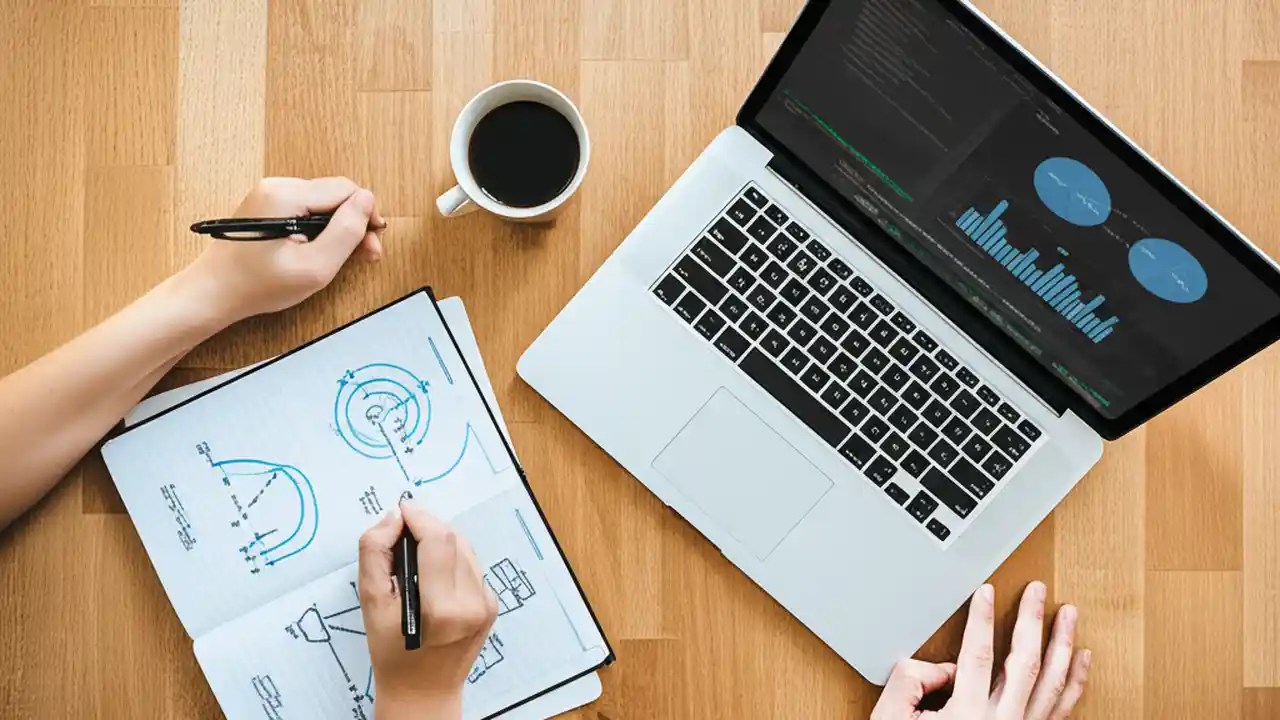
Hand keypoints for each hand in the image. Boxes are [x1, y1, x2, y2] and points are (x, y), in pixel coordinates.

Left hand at [181, 177, 386, 323]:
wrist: (214, 292)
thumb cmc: (258, 285)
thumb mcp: (314, 267)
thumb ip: (346, 232)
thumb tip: (368, 201)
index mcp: (285, 196)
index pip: (346, 189)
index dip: (366, 215)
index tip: (371, 245)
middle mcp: (277, 186)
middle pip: (335, 193)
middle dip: (353, 223)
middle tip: (365, 254)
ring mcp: (270, 193)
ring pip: (323, 201)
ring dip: (337, 227)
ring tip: (340, 257)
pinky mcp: (267, 205)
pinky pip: (306, 207)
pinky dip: (319, 228)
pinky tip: (318, 250)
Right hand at [358, 501, 498, 719]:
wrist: (424, 691)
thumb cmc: (393, 653)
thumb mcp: (371, 604)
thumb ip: (376, 553)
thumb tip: (394, 517)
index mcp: (443, 607)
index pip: (438, 539)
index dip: (419, 517)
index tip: (400, 511)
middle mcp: (473, 603)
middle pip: (453, 539)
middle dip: (426, 527)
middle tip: (401, 534)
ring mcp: (487, 603)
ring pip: (465, 548)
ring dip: (439, 541)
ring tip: (414, 555)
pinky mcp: (491, 603)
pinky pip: (471, 565)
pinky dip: (450, 559)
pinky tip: (432, 573)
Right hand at [871, 582, 1090, 719]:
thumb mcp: (892, 719)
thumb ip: (910, 683)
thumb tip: (939, 665)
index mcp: (967, 715)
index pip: (978, 654)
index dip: (982, 619)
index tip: (987, 592)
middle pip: (1025, 663)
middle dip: (1032, 622)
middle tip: (1038, 592)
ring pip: (1052, 683)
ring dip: (1063, 645)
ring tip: (1068, 615)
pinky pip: (1062, 709)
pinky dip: (1075, 681)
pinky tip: (1080, 658)